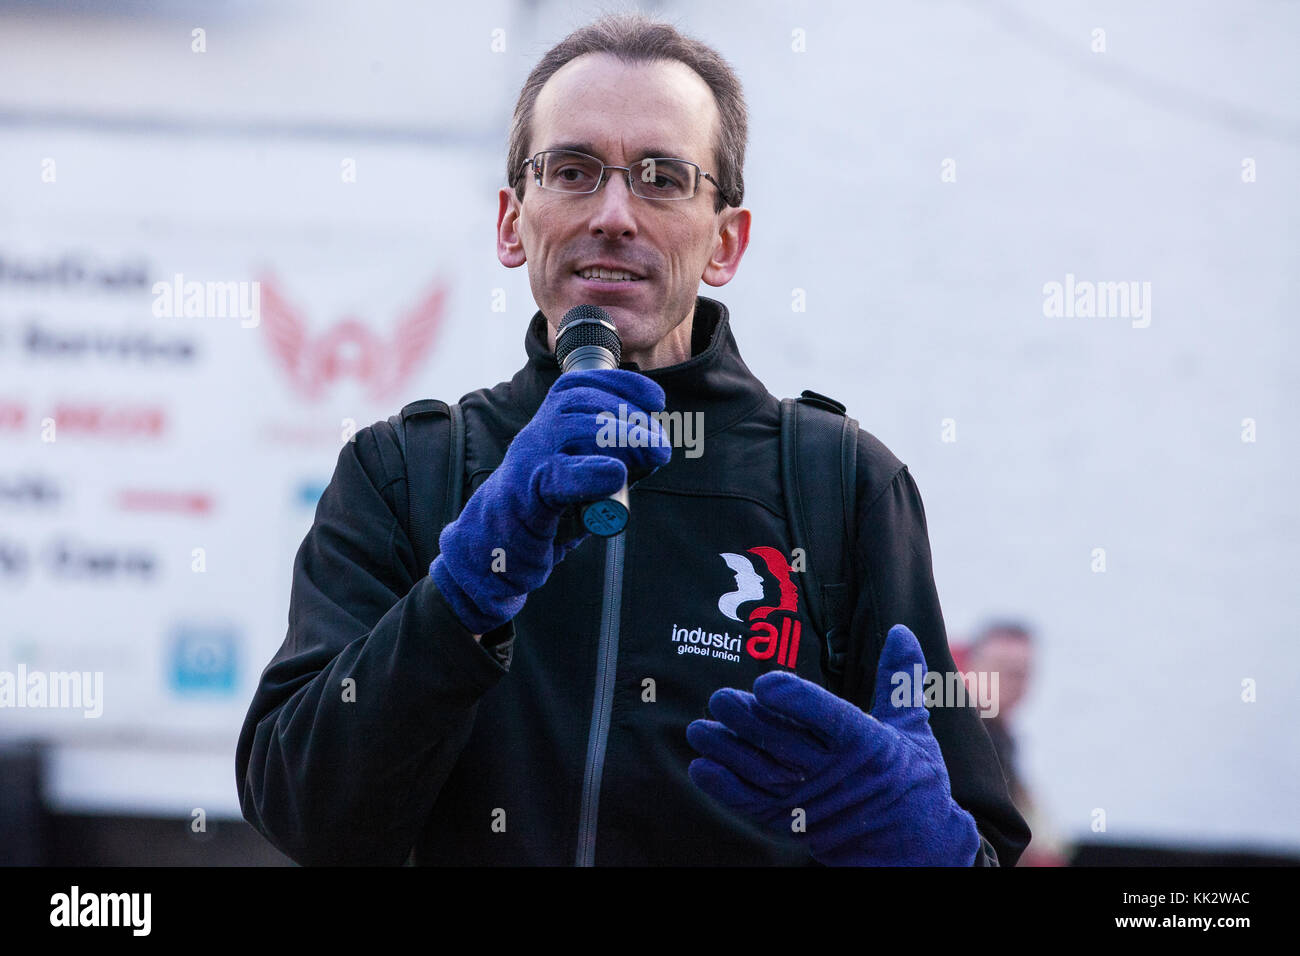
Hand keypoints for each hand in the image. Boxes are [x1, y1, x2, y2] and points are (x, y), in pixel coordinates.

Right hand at [430, 368, 670, 634]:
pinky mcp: (526, 495)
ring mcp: (528, 461)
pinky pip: (559, 475)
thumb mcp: (584, 476)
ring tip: (653, 455)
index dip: (622, 385)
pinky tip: (617, 474)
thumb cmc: (548, 511)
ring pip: (573, 429)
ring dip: (622, 437)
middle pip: (582, 403)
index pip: (581, 384)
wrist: (495, 548)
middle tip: (661, 446)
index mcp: (548, 424)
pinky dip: (592, 472)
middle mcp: (537, 434)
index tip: (657, 400)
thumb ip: (616, 460)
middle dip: (631, 418)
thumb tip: (656, 448)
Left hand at [686, 624, 980, 865]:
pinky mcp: (794, 823)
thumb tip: (901, 630)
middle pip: (785, 745)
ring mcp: (812, 802)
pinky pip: (754, 806)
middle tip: (719, 699)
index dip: (796, 701)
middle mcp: (837, 774)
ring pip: (763, 774)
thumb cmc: (913, 779)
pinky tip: (702, 767)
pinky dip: (725, 789)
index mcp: (868, 744)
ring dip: (727, 752)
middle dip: (747, 722)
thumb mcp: (912, 727)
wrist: (912, 848)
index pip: (829, 719)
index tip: (765, 682)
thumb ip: (900, 678)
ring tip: (699, 729)